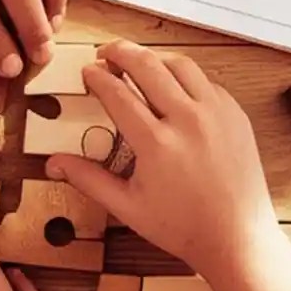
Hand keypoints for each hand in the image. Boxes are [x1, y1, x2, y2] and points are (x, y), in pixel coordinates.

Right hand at [46, 40, 290, 290]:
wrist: (237, 238)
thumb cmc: (182, 227)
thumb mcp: (127, 206)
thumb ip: (88, 179)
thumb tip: (53, 163)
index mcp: (156, 143)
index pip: (118, 93)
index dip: (98, 78)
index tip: (87, 72)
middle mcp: (187, 120)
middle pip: (147, 65)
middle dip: (120, 52)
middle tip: (106, 53)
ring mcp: (216, 113)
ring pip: (180, 64)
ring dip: (154, 57)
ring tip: (137, 61)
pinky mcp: (235, 114)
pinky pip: (206, 81)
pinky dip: (184, 76)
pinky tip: (172, 85)